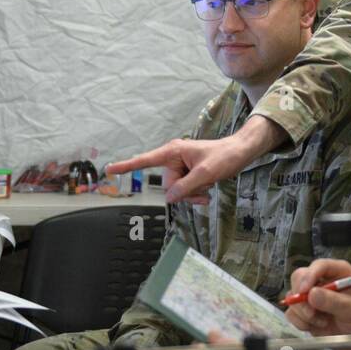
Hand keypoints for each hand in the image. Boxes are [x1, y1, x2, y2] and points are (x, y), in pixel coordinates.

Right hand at [107, 117, 285, 203]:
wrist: (241, 153)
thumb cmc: (225, 156)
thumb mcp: (206, 173)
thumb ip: (186, 187)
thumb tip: (169, 198)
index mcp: (174, 151)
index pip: (146, 160)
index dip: (127, 166)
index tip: (109, 169)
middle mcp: (174, 158)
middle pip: (168, 185)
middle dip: (184, 191)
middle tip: (202, 187)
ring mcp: (181, 167)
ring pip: (177, 191)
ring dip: (192, 195)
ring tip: (207, 188)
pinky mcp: (188, 174)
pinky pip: (185, 191)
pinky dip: (195, 194)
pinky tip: (206, 191)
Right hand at [285, 259, 350, 335]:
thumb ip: (334, 301)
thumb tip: (313, 294)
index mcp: (337, 271)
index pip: (319, 266)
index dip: (310, 276)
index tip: (305, 290)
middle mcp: (321, 279)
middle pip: (299, 277)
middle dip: (302, 297)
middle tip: (311, 312)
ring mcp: (310, 293)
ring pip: (293, 297)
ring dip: (304, 313)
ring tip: (323, 321)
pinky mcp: (303, 308)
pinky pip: (291, 313)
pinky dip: (301, 322)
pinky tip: (317, 324)